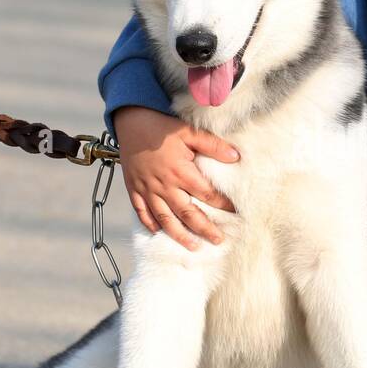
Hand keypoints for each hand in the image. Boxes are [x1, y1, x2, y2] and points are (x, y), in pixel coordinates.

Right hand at [112, 106, 239, 250]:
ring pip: (165, 219)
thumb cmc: (162, 127)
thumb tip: (236, 157)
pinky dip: (150, 224)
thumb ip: (213, 146)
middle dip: (205, 229)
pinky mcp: (134, 190)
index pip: (207, 194)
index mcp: (181, 172)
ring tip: (193, 246)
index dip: (223, 205)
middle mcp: (164, 185)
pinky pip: (142, 213)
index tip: (236, 213)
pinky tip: (158, 233)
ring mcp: (148, 190)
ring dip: (180, 235)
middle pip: (188, 214)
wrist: (130, 121)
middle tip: (218, 241)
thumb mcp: (190, 132)